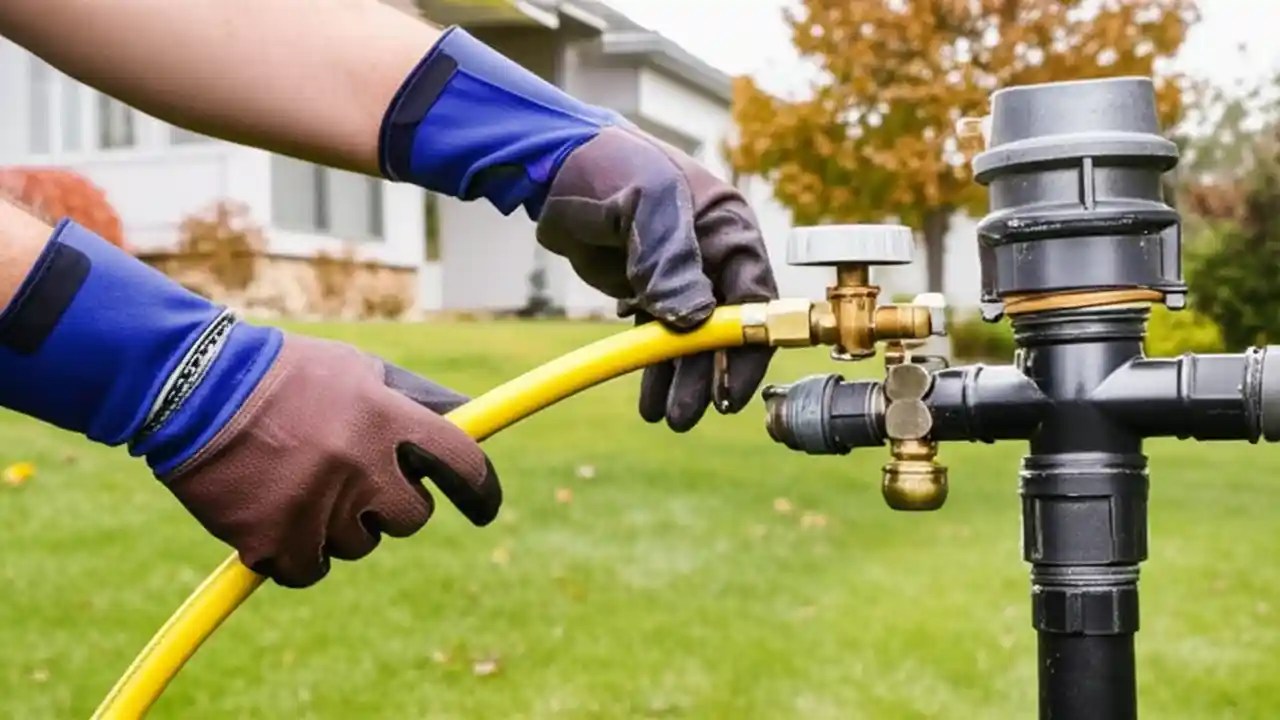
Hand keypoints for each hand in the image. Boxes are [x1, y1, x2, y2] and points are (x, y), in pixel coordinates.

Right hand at [0, 217, 499, 589]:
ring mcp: (317, 507)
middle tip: (358, 480)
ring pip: (359, 544)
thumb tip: (474, 421)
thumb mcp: (359, 369)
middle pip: (412, 518)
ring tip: (300, 479)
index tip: (484, 506)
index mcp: (386, 418)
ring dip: (339, 523)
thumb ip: (418, 399)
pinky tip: (276, 513)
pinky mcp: (275, 542)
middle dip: (392, 504)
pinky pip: (312, 570)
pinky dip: (298, 552)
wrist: (190, 390)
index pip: (462, 463)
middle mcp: (359, 465)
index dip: (481, 490)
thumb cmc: (286, 377)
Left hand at [536, 128, 778, 431]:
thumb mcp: (647, 202)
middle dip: (709, 375)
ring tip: (667, 418)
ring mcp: (681, 277)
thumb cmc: (610, 166)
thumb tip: (694, 320)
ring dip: (681, 380)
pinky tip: (648, 399)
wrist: (555, 166)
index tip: (733, 387)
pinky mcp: (648, 290)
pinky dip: (654, 367)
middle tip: (689, 414)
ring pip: (691, 340)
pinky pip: (658, 337)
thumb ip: (670, 259)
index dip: (748, 346)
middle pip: (724, 328)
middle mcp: (713, 257)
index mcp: (729, 229)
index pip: (755, 298)